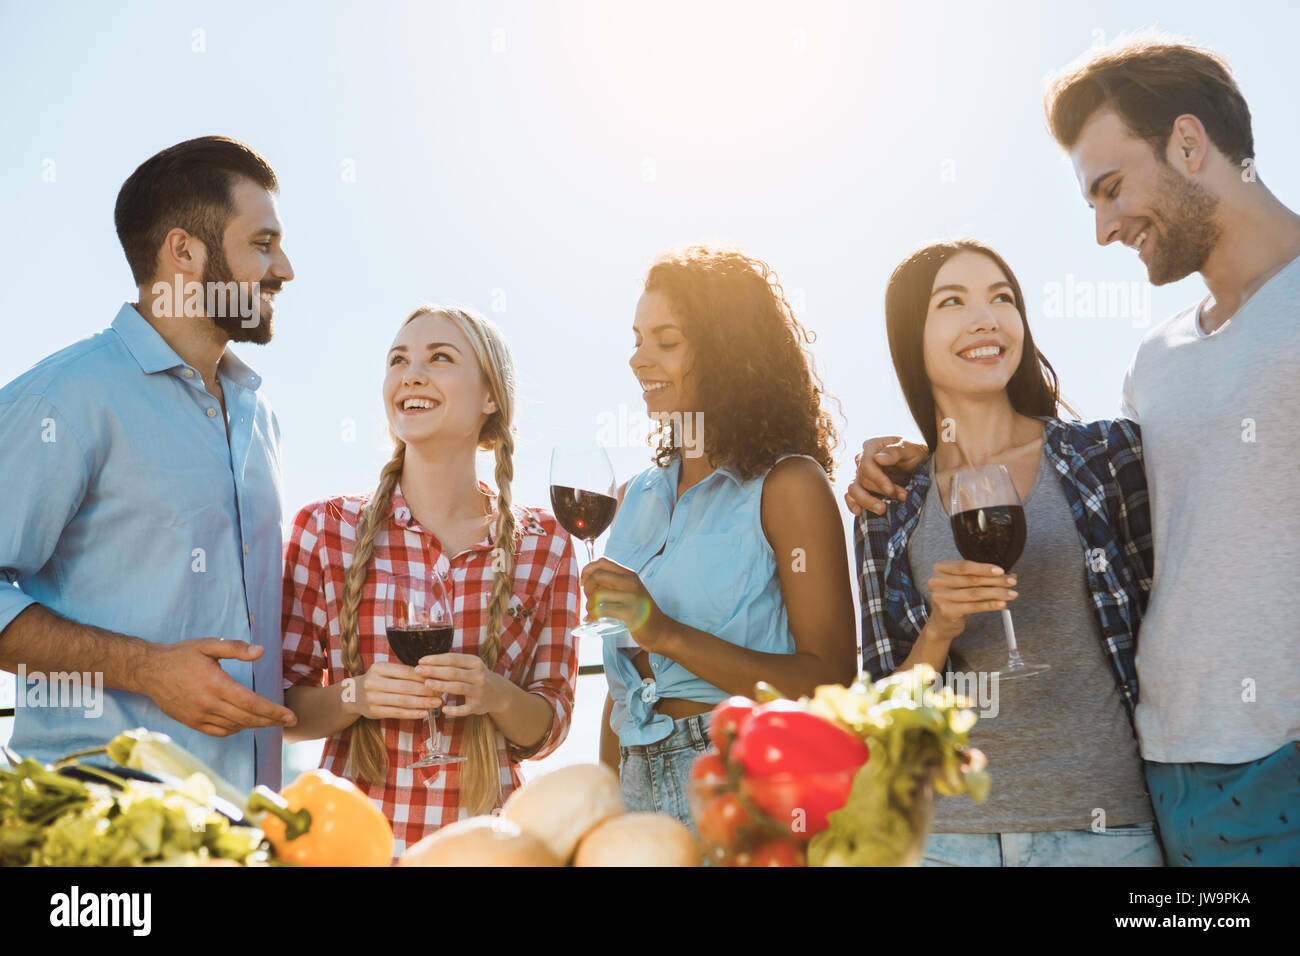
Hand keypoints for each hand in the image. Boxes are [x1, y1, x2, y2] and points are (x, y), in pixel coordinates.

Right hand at [142, 638, 297, 737]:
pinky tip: (244, 723)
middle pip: (247, 718)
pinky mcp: (191, 722)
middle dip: (271, 721)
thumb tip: (261, 651)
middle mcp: (208, 703)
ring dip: (255, 725)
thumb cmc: (181, 655)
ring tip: (270, 720)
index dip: (274, 712)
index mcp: (216, 684)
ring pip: (235, 726)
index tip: (290, 716)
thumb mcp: (209, 645)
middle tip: (288, 721)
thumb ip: (236, 648)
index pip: (252, 703)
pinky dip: (235, 729)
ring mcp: (199, 716)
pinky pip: (219, 731)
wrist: (149, 671)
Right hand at [349, 660, 442, 721]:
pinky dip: (412, 713)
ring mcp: (372, 698)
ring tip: (437, 703)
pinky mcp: (374, 712)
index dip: (423, 677)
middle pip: (405, 687)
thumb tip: (432, 676)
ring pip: (402, 701)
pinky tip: (424, 713)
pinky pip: (397, 713)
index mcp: (379, 668)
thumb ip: (405, 673)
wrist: (352, 695)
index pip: (406, 671)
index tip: (439, 679)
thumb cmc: (377, 681)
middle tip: (442, 693)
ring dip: (422, 703)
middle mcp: (373, 682)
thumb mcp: (386, 671)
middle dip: (426, 691)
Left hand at [415, 654, 507, 717]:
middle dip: (434, 671)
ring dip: (441, 685)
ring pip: (458, 687)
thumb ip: (453, 663)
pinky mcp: (478, 706)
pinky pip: (465, 709)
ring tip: (426, 684)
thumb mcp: (471, 666)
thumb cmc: (477, 677)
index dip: (436, 659)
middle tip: (418, 670)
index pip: (453, 658)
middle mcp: (478, 675)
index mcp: (475, 662)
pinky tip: (443, 709)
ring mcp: (479, 691)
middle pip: (453, 672)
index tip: (421, 660)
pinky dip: (454, 710)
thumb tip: (427, 661)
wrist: (499, 693)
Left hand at [579, 557, 671, 651]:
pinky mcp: (630, 613)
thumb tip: (587, 582)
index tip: (584, 582)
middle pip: (597, 575)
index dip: (587, 569)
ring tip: (591, 612)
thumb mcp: (631, 591)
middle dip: (586, 587)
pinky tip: (592, 619)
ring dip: (589, 604)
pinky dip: (592, 615)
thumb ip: (614, 584)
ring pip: (598, 594)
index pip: (602, 561)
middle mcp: (631, 582)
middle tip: (589, 599)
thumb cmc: (641, 612)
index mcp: (630, 575)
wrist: (661, 630)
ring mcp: (631, 597)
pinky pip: (602, 610)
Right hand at [844, 436, 927, 515]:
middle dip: (882, 491)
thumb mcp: (912, 449)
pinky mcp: (862, 488)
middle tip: (903, 497)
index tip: (891, 490)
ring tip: (882, 510)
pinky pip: (851, 497)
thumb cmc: (915, 453)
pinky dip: (853, 504)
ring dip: (866, 501)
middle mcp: (862, 460)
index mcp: (872, 447)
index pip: (866, 464)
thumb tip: (878, 459)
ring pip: (853, 489)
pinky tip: (859, 512)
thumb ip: (896, 451)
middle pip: (863, 479)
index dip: (877, 479)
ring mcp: (861, 475)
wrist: (919, 464)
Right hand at [926, 560, 1018, 642]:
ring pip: (975, 593)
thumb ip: (979, 575)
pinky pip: (974, 607)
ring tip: (1011, 594)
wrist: (942, 621)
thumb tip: (1008, 574)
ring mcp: (940, 597)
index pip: (964, 566)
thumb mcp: (962, 582)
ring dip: (996, 593)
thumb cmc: (955, 597)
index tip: (1001, 571)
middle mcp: (937, 581)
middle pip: (971, 579)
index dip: (984, 568)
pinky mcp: (947, 611)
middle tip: (1011, 582)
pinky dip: (990, 605)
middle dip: (995, 580)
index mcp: (940, 568)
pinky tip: (1001, 604)